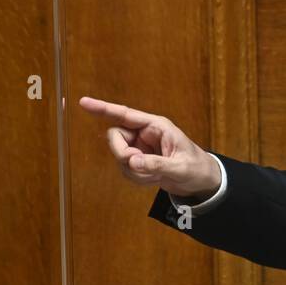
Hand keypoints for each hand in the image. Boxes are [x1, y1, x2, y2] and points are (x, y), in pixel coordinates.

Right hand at [79, 96, 220, 198]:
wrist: (202, 182)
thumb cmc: (197, 168)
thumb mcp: (180, 168)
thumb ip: (157, 164)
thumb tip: (132, 161)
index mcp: (156, 126)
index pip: (125, 114)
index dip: (103, 108)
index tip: (83, 102)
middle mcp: (145, 134)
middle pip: (115, 137)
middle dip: (122, 155)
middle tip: (138, 165)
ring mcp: (140, 148)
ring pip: (119, 156)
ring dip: (134, 171)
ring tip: (157, 176)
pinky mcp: (138, 161)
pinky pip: (124, 169)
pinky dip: (136, 178)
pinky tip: (153, 179)